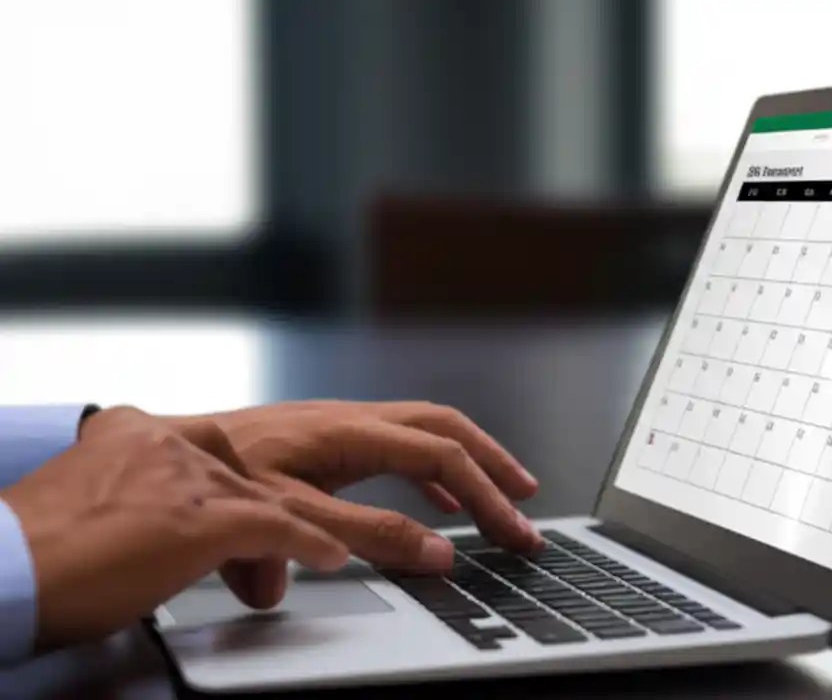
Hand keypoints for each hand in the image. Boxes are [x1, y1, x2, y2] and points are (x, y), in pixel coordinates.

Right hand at [0, 407, 347, 650]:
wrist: (4, 572)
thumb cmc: (29, 556)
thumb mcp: (86, 504)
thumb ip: (128, 501)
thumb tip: (148, 534)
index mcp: (124, 432)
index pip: (196, 450)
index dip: (214, 489)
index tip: (216, 513)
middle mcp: (162, 441)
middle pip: (234, 473)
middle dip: (247, 516)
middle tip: (248, 556)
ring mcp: (187, 476)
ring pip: (258, 499)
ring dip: (276, 540)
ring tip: (285, 568)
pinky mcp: (208, 519)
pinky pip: (277, 528)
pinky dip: (307, 545)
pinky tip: (326, 556)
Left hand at [169, 401, 541, 608]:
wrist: (163, 453)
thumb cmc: (214, 477)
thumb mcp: (294, 512)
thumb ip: (367, 535)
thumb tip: (436, 552)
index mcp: (351, 431)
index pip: (442, 457)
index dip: (485, 494)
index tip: (511, 531)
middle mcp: (352, 419)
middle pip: (447, 430)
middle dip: (494, 464)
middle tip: (528, 502)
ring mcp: (340, 426)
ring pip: (425, 434)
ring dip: (469, 464)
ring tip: (501, 496)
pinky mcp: (325, 441)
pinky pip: (397, 448)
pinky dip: (431, 474)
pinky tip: (438, 504)